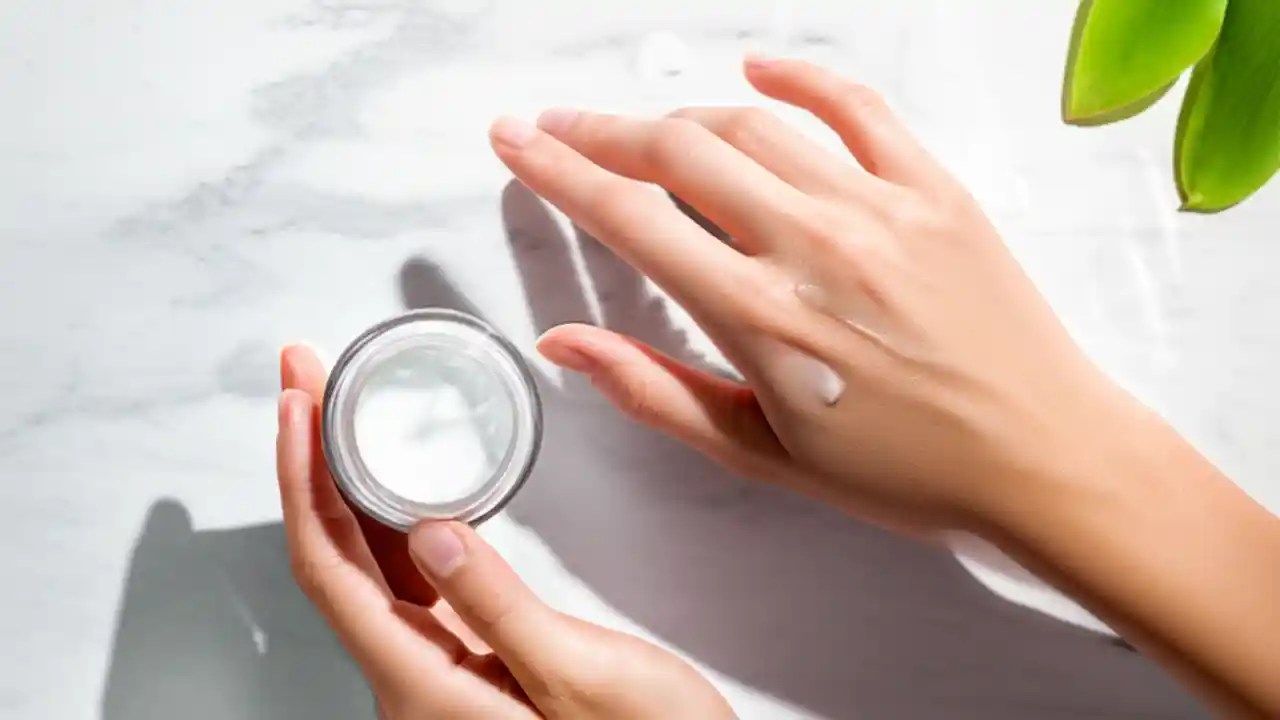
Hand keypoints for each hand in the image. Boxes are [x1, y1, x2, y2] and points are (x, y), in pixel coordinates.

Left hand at [275, 346, 733, 718]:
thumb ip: (498, 607)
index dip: (302, 483)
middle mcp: (415, 684)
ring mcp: (439, 670)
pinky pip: (410, 580)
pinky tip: (397, 479)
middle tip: (305, 379)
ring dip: (346, 483)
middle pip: (335, 559)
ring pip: (367, 565)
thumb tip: (430, 534)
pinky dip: (392, 517)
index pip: (331, 573)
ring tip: (338, 409)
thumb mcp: (577, 675)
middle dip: (311, 462)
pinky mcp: (471, 657)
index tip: (297, 408)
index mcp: (424, 693)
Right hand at [494, 56, 1117, 533]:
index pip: (631, 218)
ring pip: (753, 126)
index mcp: (762, 318)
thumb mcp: (762, 455)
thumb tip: (567, 344)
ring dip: (683, 115)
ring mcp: (879, 209)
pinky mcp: (934, 191)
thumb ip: (656, 392)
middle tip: (560, 126)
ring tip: (646, 129)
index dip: (559, 172)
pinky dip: (800, 80)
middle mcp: (813, 247)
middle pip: (679, 151)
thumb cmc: (909, 473)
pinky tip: (759, 73)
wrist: (1041, 458)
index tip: (517, 142)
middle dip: (601, 132)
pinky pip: (858, 109)